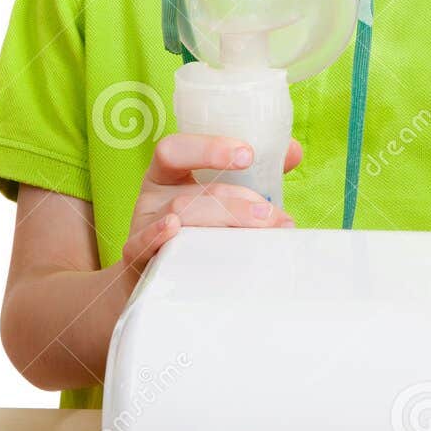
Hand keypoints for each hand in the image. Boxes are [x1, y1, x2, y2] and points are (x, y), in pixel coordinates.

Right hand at [119, 132, 302, 278]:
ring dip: (221, 221)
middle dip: (234, 202)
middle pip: (187, 192)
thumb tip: (294, 152)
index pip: (175, 149)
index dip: (209, 148)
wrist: (160, 282)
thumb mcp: (219, 199)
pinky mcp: (137, 258)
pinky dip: (155, 235)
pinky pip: (140, 245)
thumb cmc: (198, 231)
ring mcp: (142, 227)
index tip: (248, 155)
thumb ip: (255, 177)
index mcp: (169, 175)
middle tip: (269, 215)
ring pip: (178, 215)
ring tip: (257, 231)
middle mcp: (153, 197)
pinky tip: (172, 229)